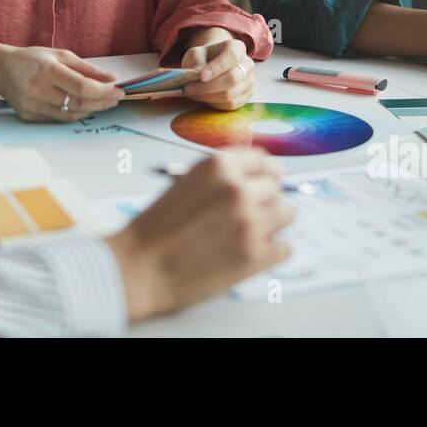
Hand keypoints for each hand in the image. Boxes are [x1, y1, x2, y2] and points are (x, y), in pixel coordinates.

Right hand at [0, 46, 124, 121]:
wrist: (2, 70)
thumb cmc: (33, 59)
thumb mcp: (60, 55)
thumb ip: (87, 68)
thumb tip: (111, 79)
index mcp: (47, 70)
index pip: (82, 87)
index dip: (103, 92)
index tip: (119, 92)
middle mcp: (37, 90)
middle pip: (78, 104)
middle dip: (102, 103)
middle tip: (116, 99)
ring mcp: (32, 105)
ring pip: (70, 115)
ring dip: (91, 110)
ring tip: (104, 103)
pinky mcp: (29, 116)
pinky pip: (58, 119)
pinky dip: (75, 114)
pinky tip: (85, 107)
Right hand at [104, 150, 294, 320]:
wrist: (138, 268)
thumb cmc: (154, 230)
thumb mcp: (185, 185)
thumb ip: (219, 180)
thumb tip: (253, 182)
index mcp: (218, 167)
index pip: (262, 159)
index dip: (266, 172)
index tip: (269, 180)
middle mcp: (238, 189)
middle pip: (277, 187)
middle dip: (268, 200)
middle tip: (254, 214)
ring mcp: (250, 222)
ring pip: (288, 214)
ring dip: (274, 224)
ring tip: (253, 234)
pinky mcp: (256, 256)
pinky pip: (285, 248)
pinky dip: (274, 252)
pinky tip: (254, 255)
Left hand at [181, 35, 254, 109]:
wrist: (213, 65)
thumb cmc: (204, 58)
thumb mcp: (196, 54)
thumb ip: (196, 60)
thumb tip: (198, 74)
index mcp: (237, 48)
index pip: (231, 57)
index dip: (217, 67)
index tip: (201, 76)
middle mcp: (247, 64)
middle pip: (232, 79)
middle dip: (208, 86)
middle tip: (188, 88)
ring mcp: (249, 82)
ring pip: (230, 95)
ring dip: (207, 96)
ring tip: (192, 93)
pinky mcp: (245, 97)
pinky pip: (230, 104)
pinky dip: (213, 103)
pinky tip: (203, 97)